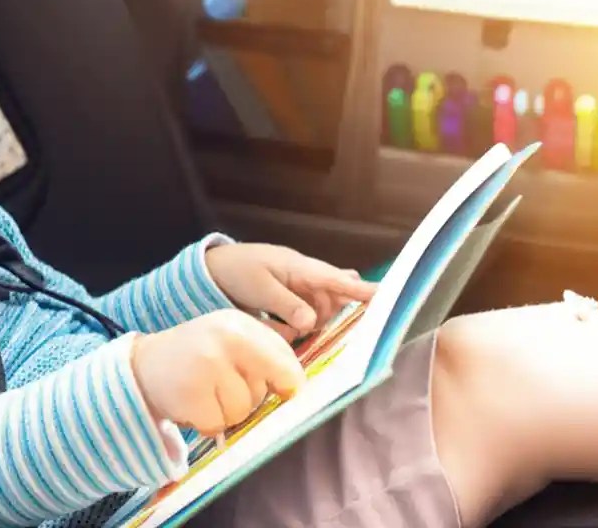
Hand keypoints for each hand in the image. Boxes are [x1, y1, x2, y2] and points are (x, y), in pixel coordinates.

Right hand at [130, 309, 305, 434]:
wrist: (143, 364)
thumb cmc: (196, 355)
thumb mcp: (230, 341)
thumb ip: (265, 357)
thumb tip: (297, 391)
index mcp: (240, 324)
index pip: (287, 363)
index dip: (287, 384)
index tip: (279, 391)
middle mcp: (226, 340)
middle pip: (264, 392)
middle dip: (248, 398)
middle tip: (222, 385)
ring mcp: (207, 366)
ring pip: (241, 411)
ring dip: (225, 412)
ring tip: (204, 393)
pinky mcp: (191, 393)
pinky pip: (217, 425)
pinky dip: (206, 422)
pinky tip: (192, 403)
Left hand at [204, 243, 375, 341]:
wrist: (211, 270)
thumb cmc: (236, 271)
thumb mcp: (260, 287)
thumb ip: (287, 304)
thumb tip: (312, 322)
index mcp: (300, 267)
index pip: (336, 280)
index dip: (360, 291)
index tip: (386, 298)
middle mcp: (304, 278)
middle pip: (331, 300)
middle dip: (324, 315)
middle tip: (299, 323)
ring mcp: (297, 291)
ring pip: (316, 314)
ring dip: (301, 325)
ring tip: (271, 320)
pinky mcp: (288, 304)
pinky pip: (299, 321)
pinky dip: (289, 329)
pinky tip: (270, 324)